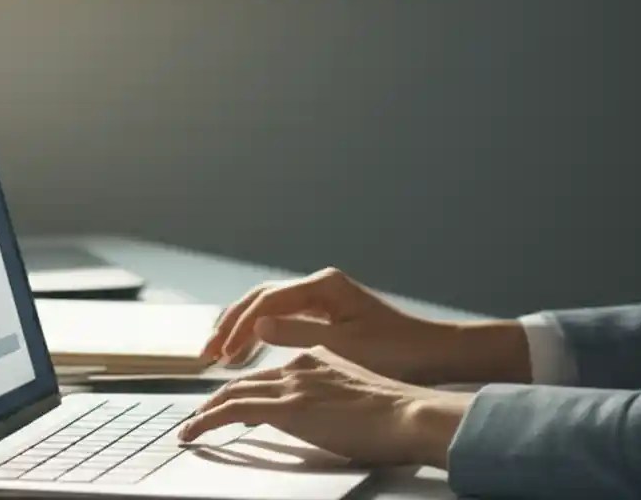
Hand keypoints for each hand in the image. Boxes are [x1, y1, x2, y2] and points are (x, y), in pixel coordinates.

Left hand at [178, 346, 471, 467]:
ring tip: (191, 426)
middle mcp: (301, 365)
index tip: (233, 402)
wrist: (410, 415)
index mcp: (319, 359)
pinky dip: (206, 421)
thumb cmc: (399, 416)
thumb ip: (336, 400)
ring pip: (233, 392)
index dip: (248, 388)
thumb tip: (327, 419)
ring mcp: (292, 384)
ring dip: (207, 410)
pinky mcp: (285, 406)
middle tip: (201, 413)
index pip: (272, 373)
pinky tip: (193, 432)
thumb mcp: (361, 396)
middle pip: (247, 379)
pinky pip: (232, 411)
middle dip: (218, 396)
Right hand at [203, 267, 530, 385]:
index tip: (219, 352)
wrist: (432, 353)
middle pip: (261, 299)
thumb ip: (297, 335)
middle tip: (207, 354)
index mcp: (323, 285)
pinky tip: (248, 352)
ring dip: (243, 330)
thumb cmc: (396, 351)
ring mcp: (322, 297)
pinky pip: (283, 318)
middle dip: (231, 326)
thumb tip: (257, 327)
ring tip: (220, 356)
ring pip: (269, 308)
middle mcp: (320, 284)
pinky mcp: (326, 312)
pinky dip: (261, 334)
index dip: (238, 327)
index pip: (266, 301)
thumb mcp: (343, 346)